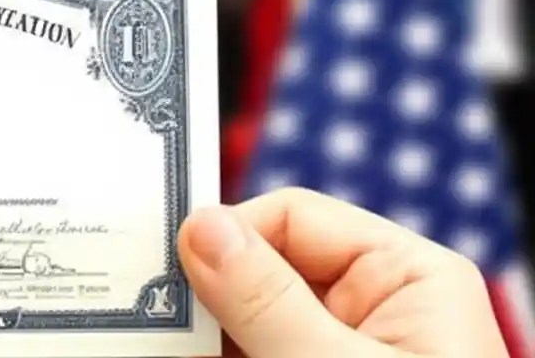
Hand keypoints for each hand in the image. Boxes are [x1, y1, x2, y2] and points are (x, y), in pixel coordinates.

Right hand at [179, 189, 506, 357]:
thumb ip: (268, 300)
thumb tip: (201, 227)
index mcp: (409, 275)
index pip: (291, 216)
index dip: (226, 238)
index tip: (165, 271)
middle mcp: (379, 305)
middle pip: (262, 267)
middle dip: (210, 288)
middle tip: (151, 308)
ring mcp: (346, 345)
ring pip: (249, 313)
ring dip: (208, 326)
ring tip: (165, 334)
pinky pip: (255, 345)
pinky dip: (220, 348)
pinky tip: (189, 349)